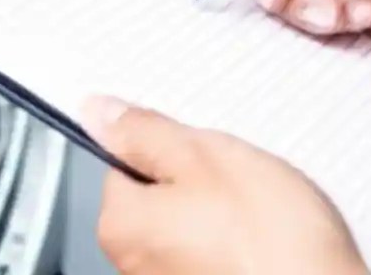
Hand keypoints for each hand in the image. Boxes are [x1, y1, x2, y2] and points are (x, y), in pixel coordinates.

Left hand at [83, 96, 368, 274]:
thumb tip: (99, 112)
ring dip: (224, 218)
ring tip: (264, 220)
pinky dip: (242, 249)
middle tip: (241, 185)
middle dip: (199, 184)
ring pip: (192, 228)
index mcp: (121, 225)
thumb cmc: (272, 244)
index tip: (202, 152)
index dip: (169, 149)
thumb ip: (144, 132)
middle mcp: (134, 265)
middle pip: (158, 198)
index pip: (123, 163)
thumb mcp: (204, 158)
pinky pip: (219, 257)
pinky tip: (272, 247)